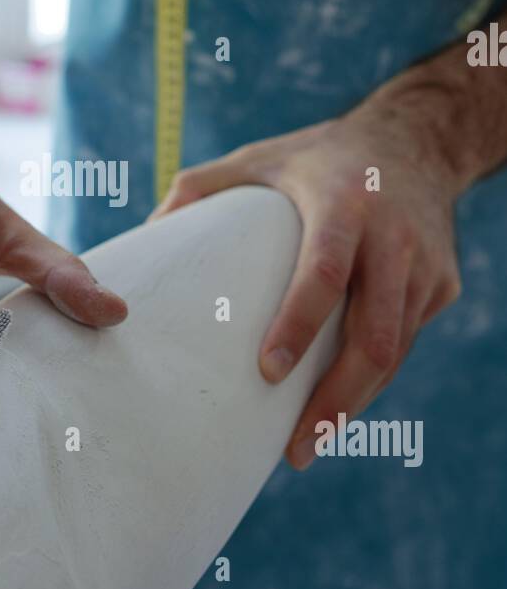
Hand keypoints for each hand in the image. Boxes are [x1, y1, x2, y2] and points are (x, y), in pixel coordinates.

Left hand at [151, 96, 462, 468]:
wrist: (417, 139)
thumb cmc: (318, 156)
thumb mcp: (259, 157)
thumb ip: (198, 189)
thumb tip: (147, 237)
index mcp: (343, 202)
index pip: (324, 272)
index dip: (298, 326)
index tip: (267, 373)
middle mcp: (393, 236)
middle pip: (374, 334)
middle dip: (335, 399)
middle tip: (295, 449)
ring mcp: (425, 264)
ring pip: (394, 352)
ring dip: (354, 405)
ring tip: (308, 443)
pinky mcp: (442, 285)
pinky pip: (405, 344)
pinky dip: (371, 382)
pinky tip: (336, 405)